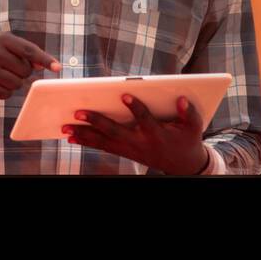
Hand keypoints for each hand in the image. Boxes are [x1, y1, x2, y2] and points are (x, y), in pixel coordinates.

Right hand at [0, 32, 61, 97]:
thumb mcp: (8, 44)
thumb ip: (27, 51)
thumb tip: (44, 65)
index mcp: (3, 39)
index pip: (29, 51)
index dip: (45, 60)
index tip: (57, 68)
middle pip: (25, 71)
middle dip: (23, 72)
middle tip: (12, 68)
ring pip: (17, 84)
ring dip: (15, 83)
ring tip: (4, 75)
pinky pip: (6, 94)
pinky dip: (6, 92)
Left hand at [63, 94, 209, 174]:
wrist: (182, 164)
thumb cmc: (187, 140)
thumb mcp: (194, 126)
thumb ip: (188, 112)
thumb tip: (181, 99)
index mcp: (156, 133)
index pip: (144, 119)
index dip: (135, 107)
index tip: (124, 95)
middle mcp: (139, 142)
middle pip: (114, 131)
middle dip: (96, 121)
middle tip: (79, 112)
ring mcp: (130, 149)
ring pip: (104, 141)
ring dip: (84, 135)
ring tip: (65, 128)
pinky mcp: (125, 152)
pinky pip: (103, 147)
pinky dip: (87, 142)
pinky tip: (73, 138)